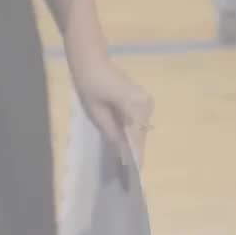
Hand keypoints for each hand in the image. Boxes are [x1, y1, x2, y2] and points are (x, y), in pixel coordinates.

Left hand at [69, 50, 152, 168]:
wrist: (91, 58)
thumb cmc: (88, 82)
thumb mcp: (95, 111)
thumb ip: (111, 132)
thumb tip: (122, 152)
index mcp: (134, 105)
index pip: (135, 138)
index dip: (134, 157)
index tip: (133, 176)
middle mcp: (146, 104)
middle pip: (139, 135)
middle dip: (133, 152)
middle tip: (125, 175)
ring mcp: (146, 102)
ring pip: (139, 130)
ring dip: (132, 143)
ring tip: (123, 163)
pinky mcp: (143, 100)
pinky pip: (137, 122)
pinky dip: (131, 132)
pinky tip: (122, 143)